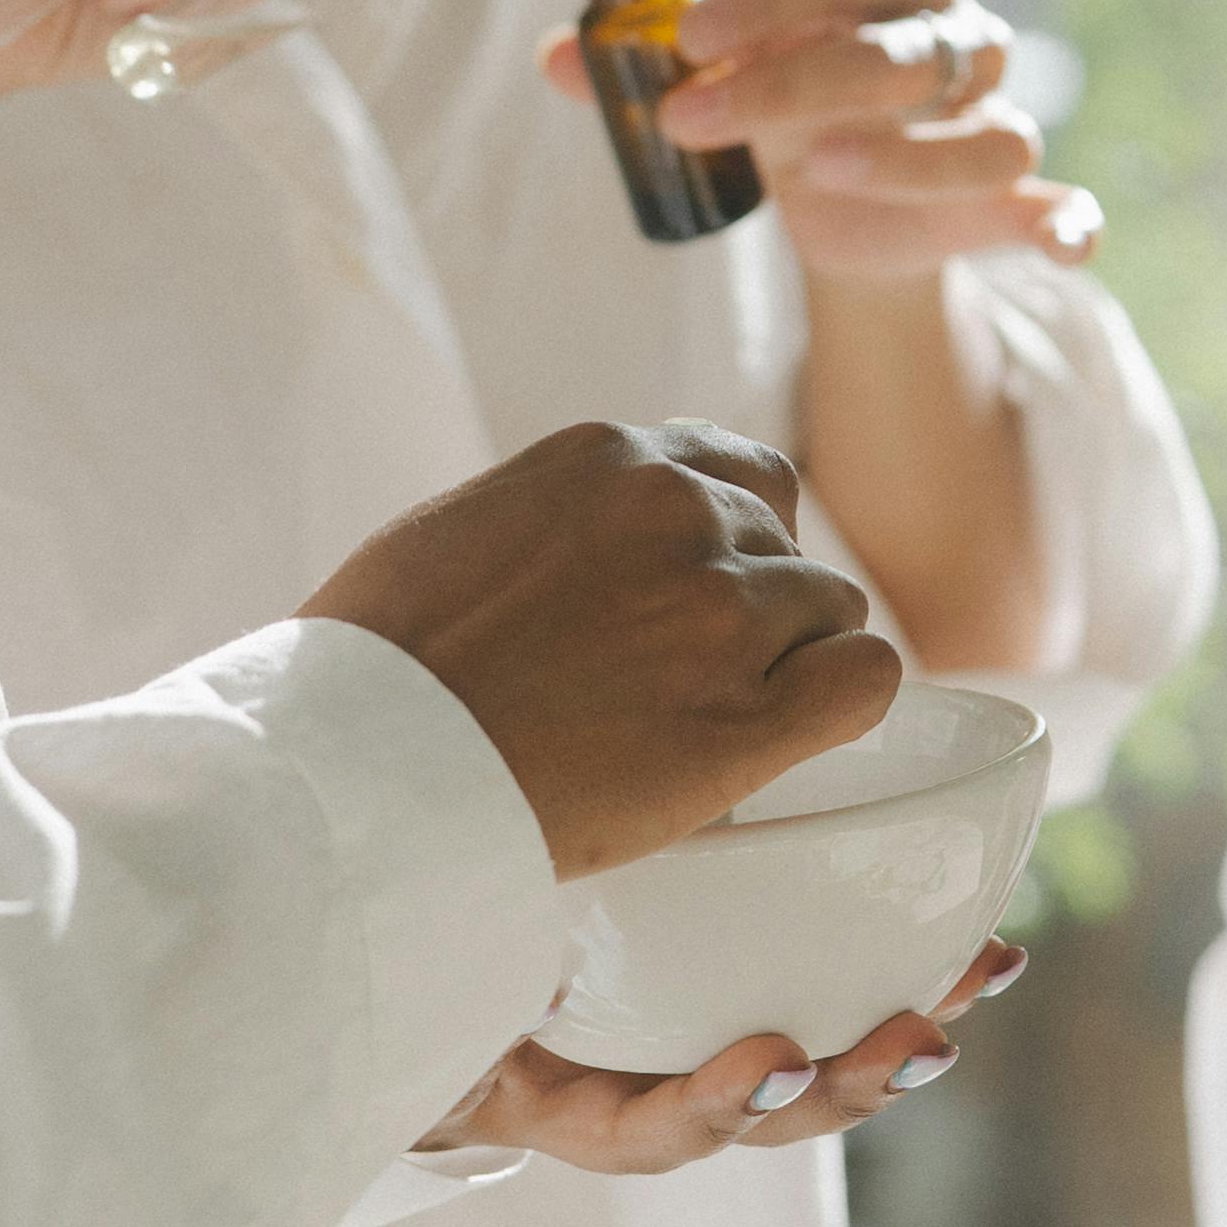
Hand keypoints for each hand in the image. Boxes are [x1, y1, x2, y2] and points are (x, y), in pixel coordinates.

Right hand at [300, 421, 902, 876]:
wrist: (362, 767)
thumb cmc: (380, 668)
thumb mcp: (460, 532)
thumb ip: (553, 520)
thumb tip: (584, 551)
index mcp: (610, 460)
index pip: (731, 472)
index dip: (723, 540)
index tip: (688, 597)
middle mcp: (681, 513)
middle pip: (782, 542)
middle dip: (751, 606)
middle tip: (689, 679)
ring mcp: (721, 611)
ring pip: (829, 609)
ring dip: (788, 660)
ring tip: (716, 719)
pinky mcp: (747, 716)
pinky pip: (864, 678)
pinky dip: (843, 700)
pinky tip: (793, 733)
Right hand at [425, 938, 1028, 1169]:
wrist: (420, 965)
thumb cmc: (419, 988)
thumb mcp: (424, 1010)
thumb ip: (462, 1016)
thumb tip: (514, 986)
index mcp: (570, 1107)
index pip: (645, 1130)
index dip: (713, 1106)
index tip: (770, 1060)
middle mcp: (652, 1090)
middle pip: (766, 1114)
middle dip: (848, 1085)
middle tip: (915, 1047)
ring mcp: (706, 1044)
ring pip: (820, 1059)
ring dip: (905, 1028)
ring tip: (982, 977)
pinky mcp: (748, 986)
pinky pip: (836, 992)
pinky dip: (909, 972)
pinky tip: (990, 952)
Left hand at [534, 0, 1099, 281]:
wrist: (833, 195)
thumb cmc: (779, 101)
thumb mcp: (710, 74)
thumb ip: (638, 63)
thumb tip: (550, 59)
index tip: (689, 41)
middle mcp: (959, 39)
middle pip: (900, 52)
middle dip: (794, 83)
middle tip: (696, 118)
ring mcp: (994, 120)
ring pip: (985, 134)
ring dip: (904, 157)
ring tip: (811, 175)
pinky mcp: (1011, 205)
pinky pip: (1062, 208)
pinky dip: (1068, 223)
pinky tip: (1056, 241)